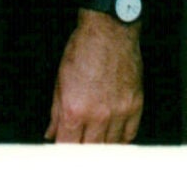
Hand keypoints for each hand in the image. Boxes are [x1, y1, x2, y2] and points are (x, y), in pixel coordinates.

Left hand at [46, 12, 142, 143]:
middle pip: (89, 152)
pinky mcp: (135, 106)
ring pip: (111, 148)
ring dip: (101, 149)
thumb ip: (56, 112)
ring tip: (94, 146)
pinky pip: (129, 135)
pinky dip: (120, 140)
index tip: (62, 155)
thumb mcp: (60, 80)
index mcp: (74, 109)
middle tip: (78, 153)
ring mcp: (119, 112)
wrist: (109, 31)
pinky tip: (112, 138)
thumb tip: (51, 133)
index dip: (62, 154)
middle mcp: (98, 115)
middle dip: (81, 155)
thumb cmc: (83, 50)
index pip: (67, 147)